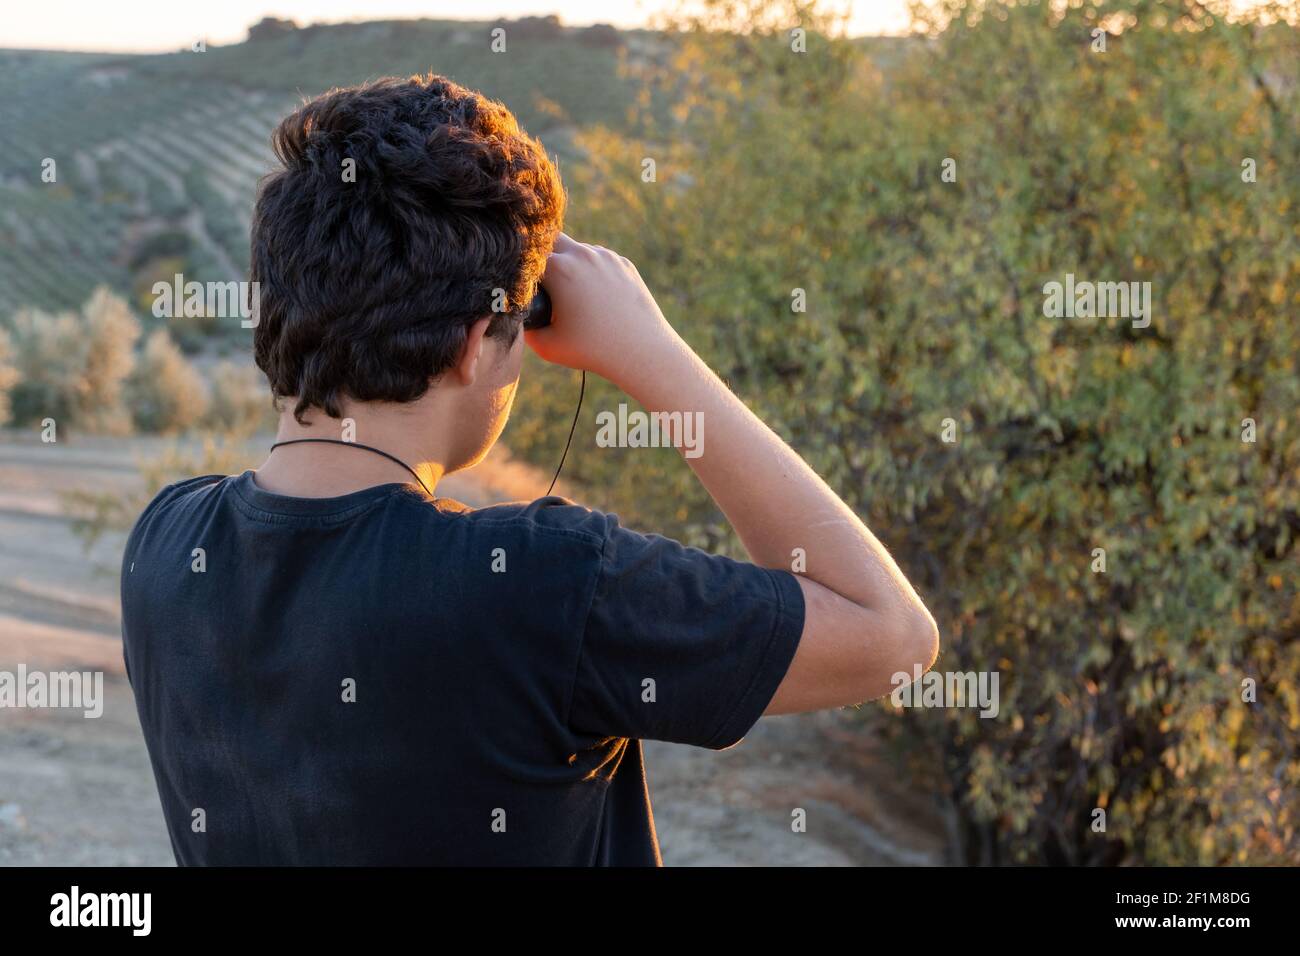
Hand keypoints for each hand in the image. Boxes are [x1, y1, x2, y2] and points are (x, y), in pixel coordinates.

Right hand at [524, 233, 677, 385]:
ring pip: (577, 249)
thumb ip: (525, 326)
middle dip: (543, 257)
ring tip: (571, 292)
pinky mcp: (623, 264)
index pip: (526, 255)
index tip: (522, 285)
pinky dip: (592, 271)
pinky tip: (595, 296)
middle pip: (550, 240)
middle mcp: (582, 254)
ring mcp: (606, 256)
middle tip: (543, 283)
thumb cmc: (592, 350)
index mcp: (559, 269)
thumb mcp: (547, 345)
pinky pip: (599, 259)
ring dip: (569, 262)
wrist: (642, 351)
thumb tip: (517, 312)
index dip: (521, 267)